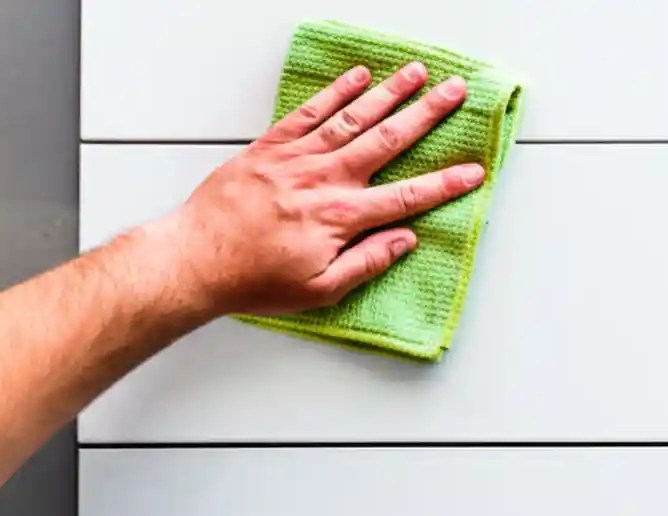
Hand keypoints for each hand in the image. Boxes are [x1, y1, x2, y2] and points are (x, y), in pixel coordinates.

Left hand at [133, 61, 484, 316]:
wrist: (195, 259)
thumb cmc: (254, 279)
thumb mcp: (320, 290)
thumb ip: (367, 263)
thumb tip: (404, 241)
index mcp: (340, 218)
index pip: (406, 197)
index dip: (444, 184)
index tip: (473, 171)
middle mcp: (324, 181)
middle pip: (388, 140)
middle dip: (426, 115)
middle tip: (454, 92)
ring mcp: (297, 159)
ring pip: (353, 118)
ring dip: (389, 93)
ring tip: (417, 73)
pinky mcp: (270, 147)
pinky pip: (310, 112)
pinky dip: (336, 91)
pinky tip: (359, 76)